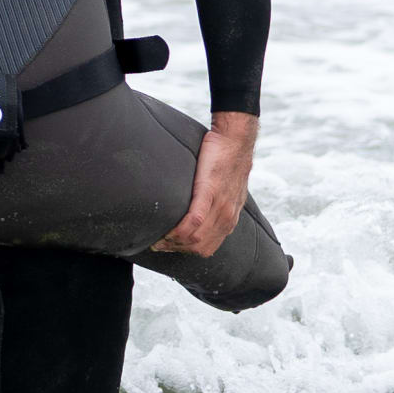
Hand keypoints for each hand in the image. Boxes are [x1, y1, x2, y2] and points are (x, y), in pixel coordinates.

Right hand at [153, 112, 255, 256]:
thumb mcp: (228, 190)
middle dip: (176, 248)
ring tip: (157, 236)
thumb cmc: (227, 161)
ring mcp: (219, 205)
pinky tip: (167, 229)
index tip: (169, 246)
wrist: (235, 141)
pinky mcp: (209, 191)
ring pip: (196, 238)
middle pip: (199, 247)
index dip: (186, 251)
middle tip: (158, 243)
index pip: (207, 247)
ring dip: (173, 241)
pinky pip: (194, 219)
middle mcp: (226, 216)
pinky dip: (179, 229)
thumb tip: (201, 213)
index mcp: (230, 218)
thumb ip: (217, 205)